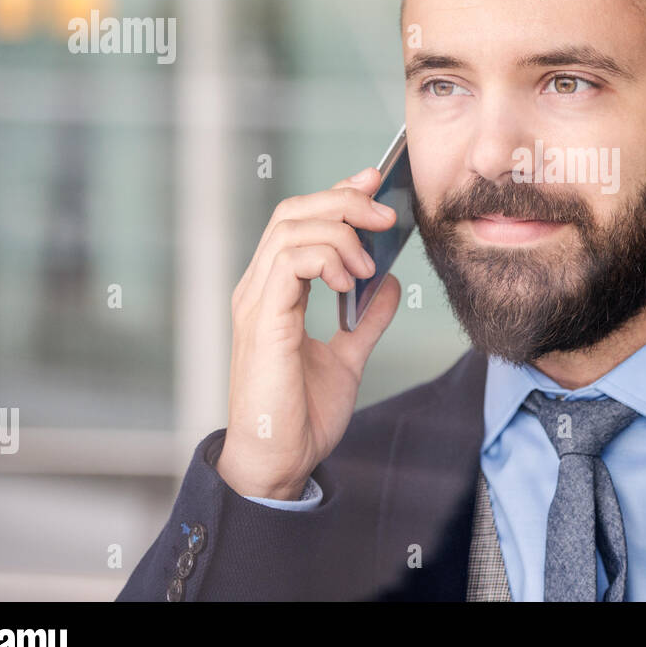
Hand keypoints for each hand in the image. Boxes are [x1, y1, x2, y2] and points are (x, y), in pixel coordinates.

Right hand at [216, 166, 401, 498]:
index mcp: (274, 293)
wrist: (280, 464)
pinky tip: (351, 279)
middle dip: (344, 200)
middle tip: (387, 214)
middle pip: (293, 211)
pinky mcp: (263, 321)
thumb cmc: (301, 417)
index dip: (336, 193)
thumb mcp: (347, 359)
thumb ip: (365, 319)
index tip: (374, 181)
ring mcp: (256, 303)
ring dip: (340, 231)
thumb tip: (389, 281)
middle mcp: (258, 289)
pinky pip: (288, 263)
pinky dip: (325, 258)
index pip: (299, 221)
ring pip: (290, 228)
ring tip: (370, 262)